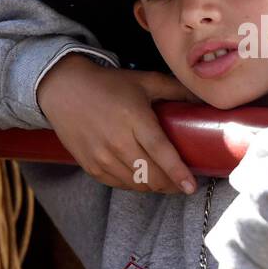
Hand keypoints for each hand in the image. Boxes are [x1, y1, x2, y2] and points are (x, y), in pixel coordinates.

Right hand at [37, 53, 199, 193]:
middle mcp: (117, 141)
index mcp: (134, 119)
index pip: (160, 152)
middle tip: (184, 183)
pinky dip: (135, 185)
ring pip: (136, 184)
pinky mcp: (90, 166)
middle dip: (171, 184)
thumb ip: (176, 90)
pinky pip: (119, 185)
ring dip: (154, 187)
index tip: (191, 186)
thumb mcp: (145, 81)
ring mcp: (101, 156)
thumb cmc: (108, 84)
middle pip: (150, 174)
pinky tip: (144, 180)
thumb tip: (204, 100)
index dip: (177, 172)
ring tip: (167, 183)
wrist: (63, 89)